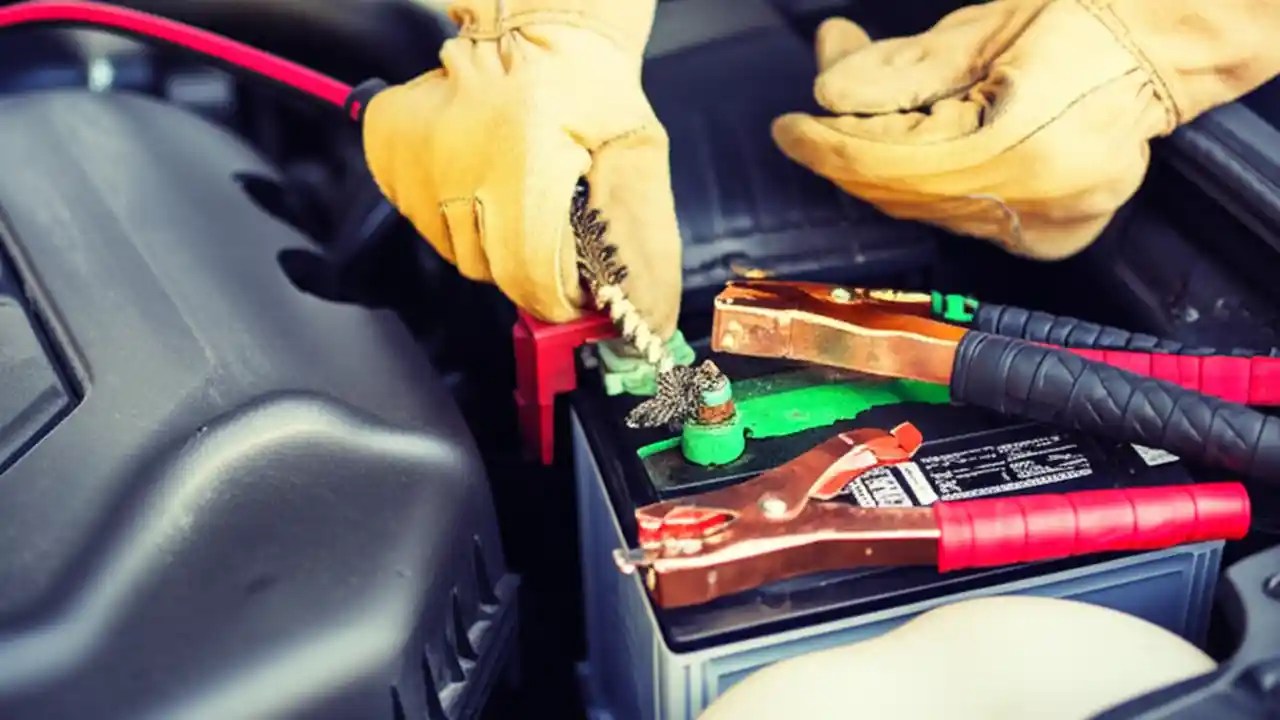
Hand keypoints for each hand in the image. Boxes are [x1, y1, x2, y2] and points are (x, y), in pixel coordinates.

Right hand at [362, 0, 681, 336]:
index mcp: (523, 158)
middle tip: (547, 225)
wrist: (529, 24)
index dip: (555, 297)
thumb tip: (650, 317)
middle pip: (489, 268)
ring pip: (453, 250)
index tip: (571, 295)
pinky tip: (476, 177)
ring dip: (486, 239)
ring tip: (511, 191)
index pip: (527, 272)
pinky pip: (420, 218)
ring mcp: (414, 153)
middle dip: (526, 263)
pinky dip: (451, 213)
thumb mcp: (635, 152)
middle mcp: (457, 158)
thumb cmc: (585, 85)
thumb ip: (644, 240)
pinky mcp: (387, 144)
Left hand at [773, 1, 1189, 259]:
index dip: (828, 147)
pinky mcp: (1049, 241)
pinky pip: (957, 221)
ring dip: (882, 171)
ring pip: (923, 212)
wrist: (1157, 50)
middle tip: (816, 119)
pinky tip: (925, 154)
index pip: (891, 164)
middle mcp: (1039, 205)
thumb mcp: (979, 29)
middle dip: (848, 156)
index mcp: (1024, 148)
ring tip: (865, 119)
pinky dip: (926, 190)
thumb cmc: (1079, 24)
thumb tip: (828, 95)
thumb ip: (899, 70)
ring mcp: (1049, 230)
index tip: (789, 130)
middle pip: (901, 195)